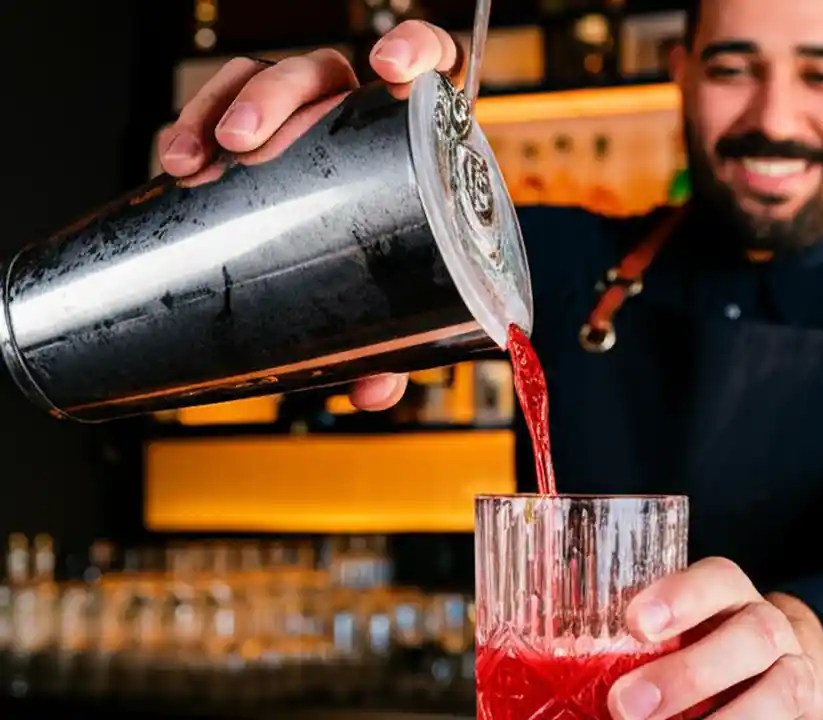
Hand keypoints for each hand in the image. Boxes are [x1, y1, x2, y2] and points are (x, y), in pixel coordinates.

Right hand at [154, 21, 464, 411]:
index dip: (416, 49)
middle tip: (245, 140)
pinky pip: (222, 110)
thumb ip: (401, 345)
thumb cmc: (405, 269)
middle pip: (323, 71)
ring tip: (191, 157)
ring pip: (262, 80)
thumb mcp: (410, 305)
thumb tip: (372, 391)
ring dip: (220, 107)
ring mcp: (311, 120)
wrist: (387, 261)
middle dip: (277, 94)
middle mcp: (366, 115)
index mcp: (423, 135)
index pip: (431, 63)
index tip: (390, 69)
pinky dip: (194, 126)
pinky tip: (176, 162)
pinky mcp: (263, 138)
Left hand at [608, 557, 822, 719]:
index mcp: (731, 595)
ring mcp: (796, 673)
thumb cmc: (704, 647)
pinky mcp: (806, 713)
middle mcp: (769, 628)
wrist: (779, 673)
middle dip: (688, 674)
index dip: (681, 596)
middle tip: (626, 705)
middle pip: (749, 637)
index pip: (717, 580)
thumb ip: (641, 641)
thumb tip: (563, 673)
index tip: (635, 622)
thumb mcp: (679, 632)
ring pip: (779, 692)